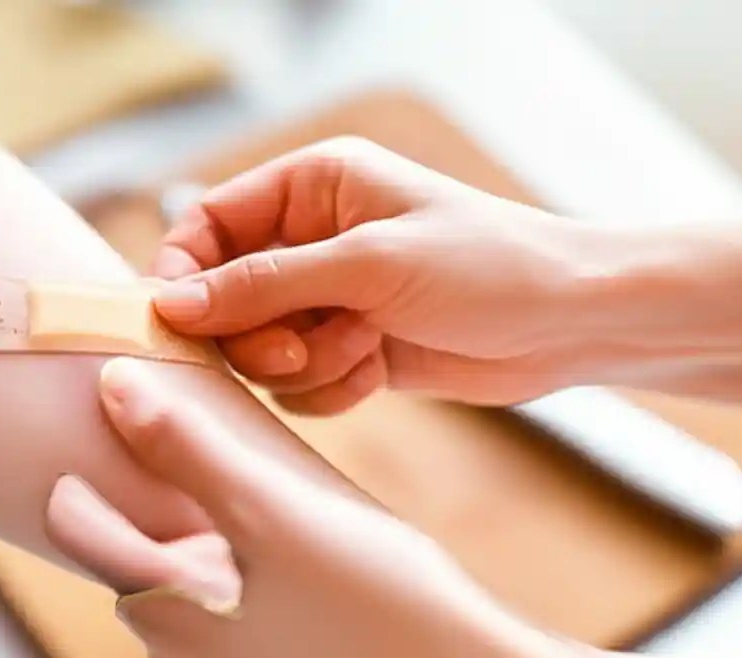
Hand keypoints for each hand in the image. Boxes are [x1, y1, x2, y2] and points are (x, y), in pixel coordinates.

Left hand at [46, 357, 661, 657]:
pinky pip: (236, 639)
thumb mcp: (272, 506)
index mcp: (167, 613)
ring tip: (252, 511)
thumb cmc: (376, 597)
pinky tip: (298, 572)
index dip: (84, 477)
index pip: (82, 534)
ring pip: (190, 605)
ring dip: (205, 558)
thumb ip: (186, 447)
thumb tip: (113, 384)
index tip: (99, 433)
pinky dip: (247, 597)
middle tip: (190, 461)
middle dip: (155, 518)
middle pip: (139, 569)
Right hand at [149, 137, 613, 413]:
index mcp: (314, 187)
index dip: (184, 272)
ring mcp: (334, 299)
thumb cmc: (487, 266)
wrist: (570, 323)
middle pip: (225, 297)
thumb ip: (265, 283)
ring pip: (262, 350)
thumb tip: (171, 302)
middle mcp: (315, 240)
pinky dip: (332, 386)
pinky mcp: (355, 349)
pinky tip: (379, 370)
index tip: (178, 322)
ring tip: (363, 347)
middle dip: (257, 333)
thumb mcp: (370, 264)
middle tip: (301, 345)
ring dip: (305, 363)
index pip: (209, 223)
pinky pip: (302, 384)